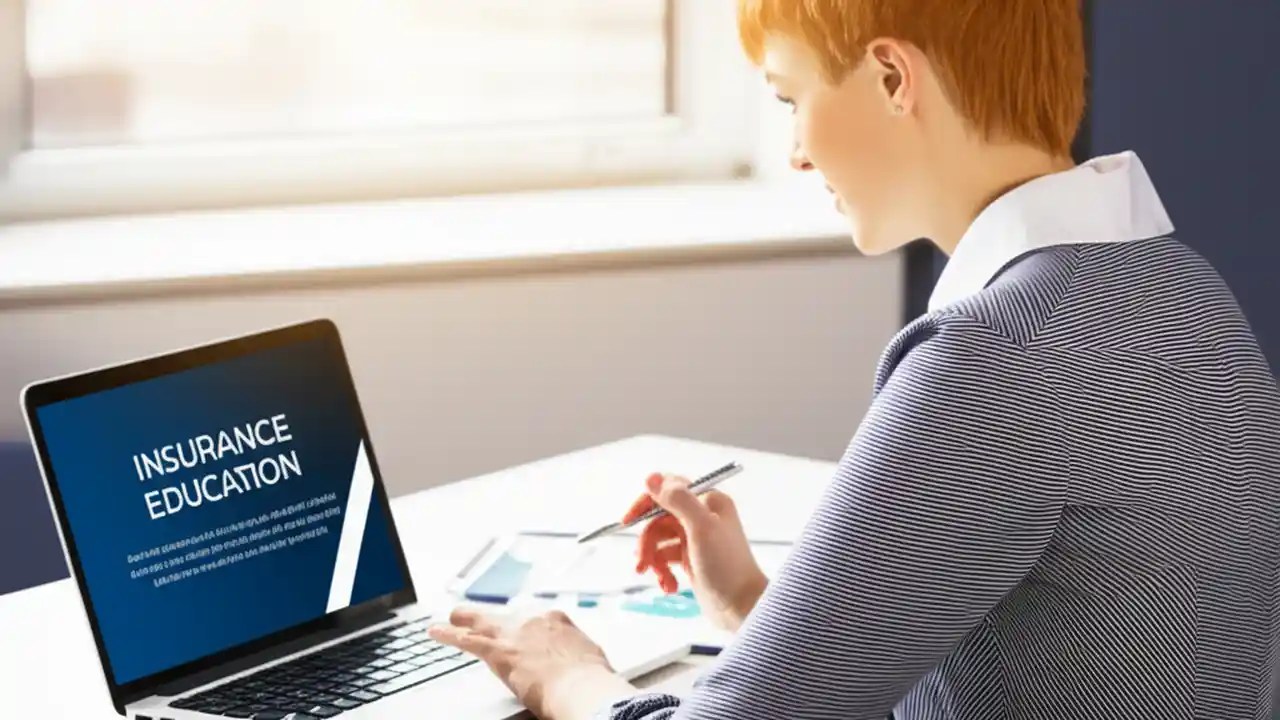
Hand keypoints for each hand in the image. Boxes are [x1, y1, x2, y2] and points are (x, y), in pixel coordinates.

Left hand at [428, 607, 636, 719]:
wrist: (582, 688)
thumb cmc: (589, 679)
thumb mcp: (588, 658)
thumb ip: (575, 655)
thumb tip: (578, 662)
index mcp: (556, 620)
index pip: (531, 620)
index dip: (522, 630)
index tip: (520, 636)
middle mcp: (533, 619)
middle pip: (503, 615)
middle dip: (489, 619)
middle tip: (477, 620)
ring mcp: (514, 633)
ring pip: (480, 621)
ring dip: (462, 620)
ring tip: (449, 620)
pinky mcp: (499, 650)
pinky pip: (466, 639)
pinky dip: (448, 634)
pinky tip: (435, 631)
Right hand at [627, 473, 767, 631]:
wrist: (742, 607)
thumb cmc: (725, 565)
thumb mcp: (701, 527)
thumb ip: (678, 500)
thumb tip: (650, 477)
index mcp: (708, 501)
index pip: (668, 490)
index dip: (645, 504)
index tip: (628, 521)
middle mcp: (702, 515)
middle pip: (658, 519)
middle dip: (647, 542)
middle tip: (641, 565)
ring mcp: (695, 538)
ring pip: (659, 540)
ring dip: (653, 560)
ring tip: (661, 580)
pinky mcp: (690, 559)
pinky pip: (665, 558)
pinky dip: (663, 571)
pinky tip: (669, 586)